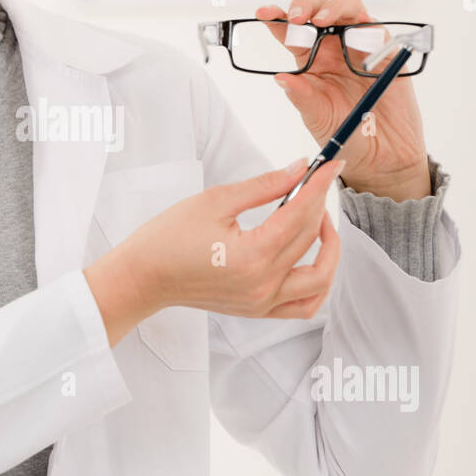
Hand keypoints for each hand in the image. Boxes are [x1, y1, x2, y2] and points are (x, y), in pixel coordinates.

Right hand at [84, 160, 341, 347]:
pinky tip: (311, 258)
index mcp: (252, 256)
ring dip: (329, 251)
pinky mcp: (258, 311)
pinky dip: (317, 284)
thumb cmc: (169, 238)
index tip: (331, 165)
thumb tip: (299, 169)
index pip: (300, 214)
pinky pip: (304, 306)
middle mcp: (263, 285)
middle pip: (309, 240)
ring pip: (319, 280)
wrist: (144, 277)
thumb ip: (264, 185)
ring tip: (318, 222)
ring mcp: (262, 303)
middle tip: (316, 182)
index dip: (318, 185)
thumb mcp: (215, 200)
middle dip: (319, 205)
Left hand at [255, 0, 431, 199]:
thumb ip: (301, 96)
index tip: (263, 12)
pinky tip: (357, 33)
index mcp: (311, 60)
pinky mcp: (387, 52)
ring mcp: (361, 46)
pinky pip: (378, 30)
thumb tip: (280, 78)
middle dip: (306, 4)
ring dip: (334, 7)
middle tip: (296, 17)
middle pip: (319, 9)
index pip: (291, 32)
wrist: (381, 156)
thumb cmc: (345, 136)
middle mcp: (334, 47)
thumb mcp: (317, 117)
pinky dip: (367, 26)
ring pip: (349, 9)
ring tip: (321, 20)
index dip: (277, 17)